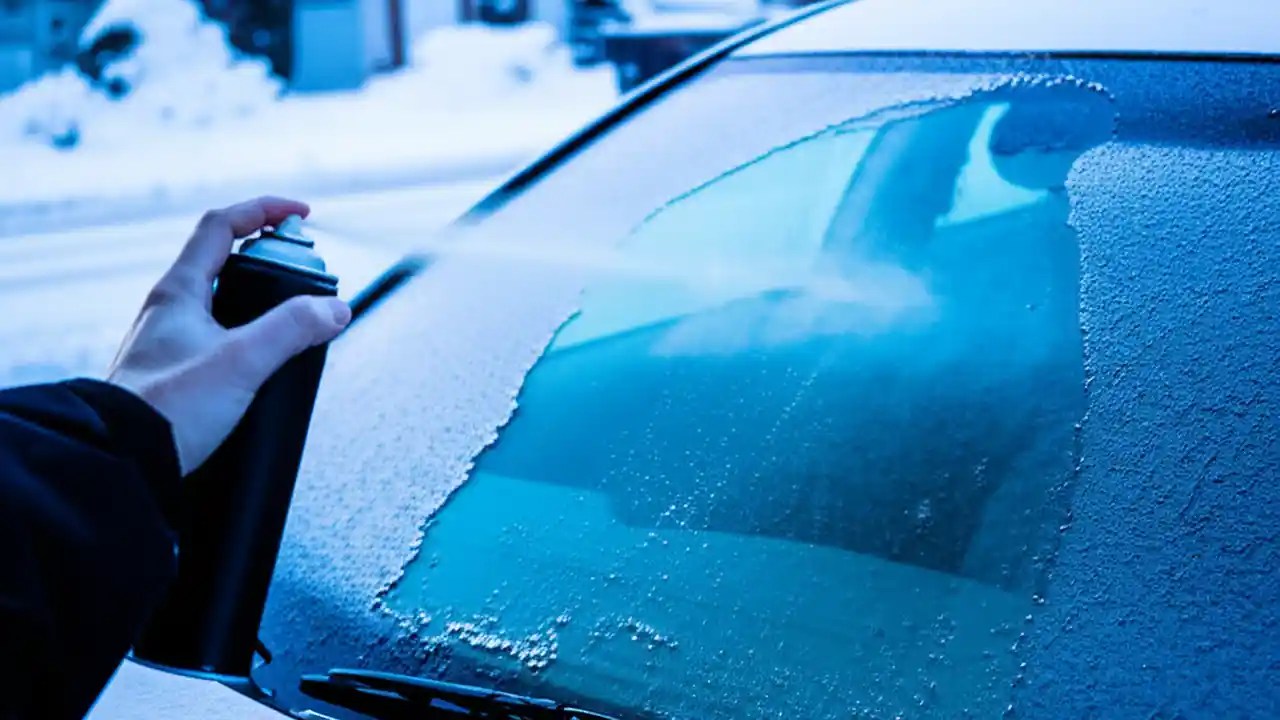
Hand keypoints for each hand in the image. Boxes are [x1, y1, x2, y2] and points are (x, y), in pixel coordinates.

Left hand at [108, 197, 350, 474]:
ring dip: (262, 305)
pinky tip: (266, 363)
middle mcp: (171, 311)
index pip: (221, 225)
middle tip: (304, 277)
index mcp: (179, 291)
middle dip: (270, 261)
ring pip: (223, 304)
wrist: (124, 459)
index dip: (263, 210)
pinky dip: (250, 339)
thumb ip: (292, 330)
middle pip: (224, 262)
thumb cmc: (167, 409)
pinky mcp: (177, 375)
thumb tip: (333, 309)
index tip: (301, 216)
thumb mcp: (242, 362)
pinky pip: (219, 340)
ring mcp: (171, 342)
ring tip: (294, 324)